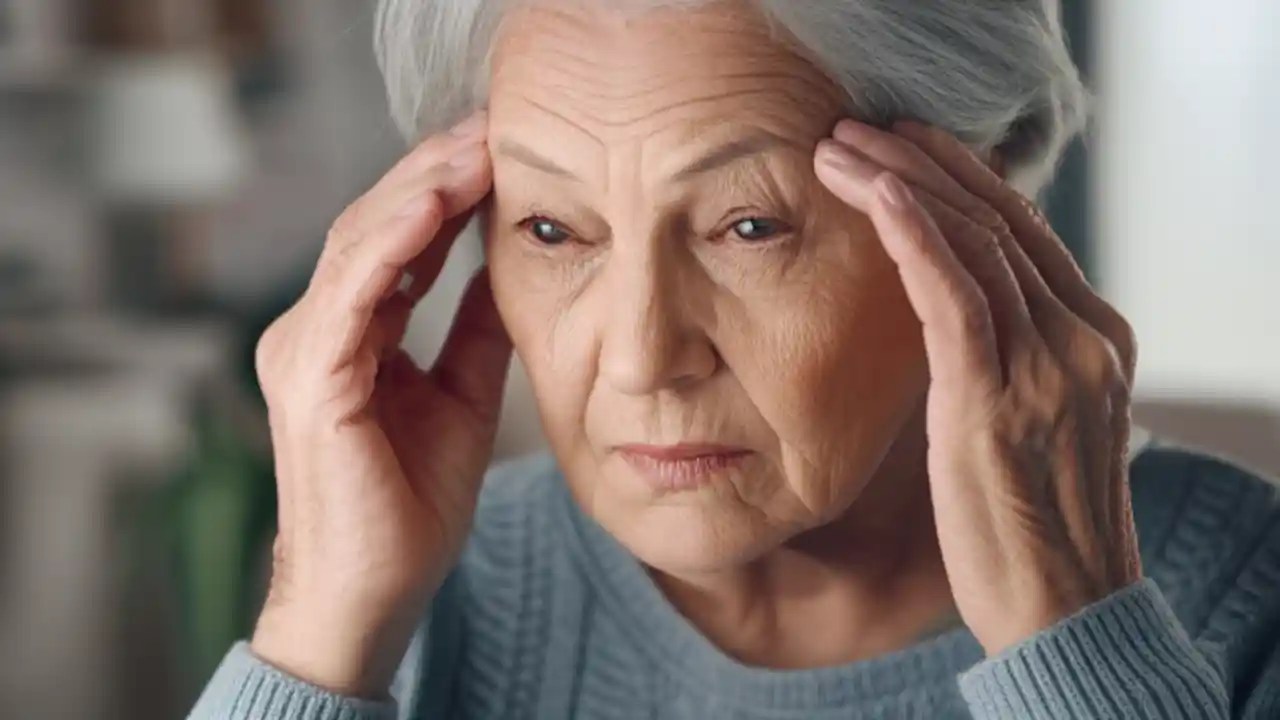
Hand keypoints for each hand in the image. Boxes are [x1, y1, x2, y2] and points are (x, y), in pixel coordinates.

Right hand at [250, 111, 511, 694]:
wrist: (375, 593)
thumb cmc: (409, 506)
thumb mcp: (461, 395)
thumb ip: (473, 329)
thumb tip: (505, 266)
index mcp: (350, 331)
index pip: (398, 238)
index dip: (447, 189)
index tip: (502, 149)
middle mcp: (316, 329)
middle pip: (374, 223)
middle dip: (435, 170)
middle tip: (493, 126)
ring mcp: (305, 350)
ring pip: (358, 242)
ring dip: (418, 189)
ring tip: (474, 146)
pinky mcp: (312, 379)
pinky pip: (350, 294)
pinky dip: (391, 244)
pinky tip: (436, 204)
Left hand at [813, 119, 1141, 655]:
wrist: (1068, 615)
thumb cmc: (1036, 532)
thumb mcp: (1036, 430)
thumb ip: (1009, 366)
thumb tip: (955, 330)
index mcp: (1095, 341)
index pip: (1022, 234)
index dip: (958, 180)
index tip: (903, 148)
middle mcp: (1081, 340)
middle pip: (996, 222)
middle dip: (920, 164)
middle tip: (857, 130)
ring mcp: (1048, 365)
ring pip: (971, 242)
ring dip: (899, 183)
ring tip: (839, 149)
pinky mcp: (997, 397)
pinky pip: (952, 292)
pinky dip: (911, 234)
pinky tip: (873, 192)